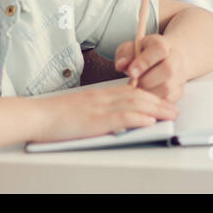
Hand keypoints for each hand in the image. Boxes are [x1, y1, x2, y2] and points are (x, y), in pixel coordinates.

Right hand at [30, 81, 176, 143]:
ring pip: (135, 104)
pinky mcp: (95, 119)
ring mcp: (100, 107)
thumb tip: (113, 117)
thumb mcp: (81, 107)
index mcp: (100, 94)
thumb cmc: (55, 114)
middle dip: (160, 102)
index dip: (151, 96)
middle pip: (138, 96)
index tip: (163, 101)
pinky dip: (138, 117)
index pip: (132, 92)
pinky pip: (121, 116)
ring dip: (156, 109)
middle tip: (174, 108)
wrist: (37, 114)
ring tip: (171, 114)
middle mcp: (103, 97)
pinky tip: (149, 120)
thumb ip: (98, 109)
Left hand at [113, 34, 186, 101]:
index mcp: (163, 45)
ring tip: (138, 90)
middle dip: (146, 80)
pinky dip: (153, 101)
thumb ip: (125, 53)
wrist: (169, 57)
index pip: (159, 49)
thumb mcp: (132, 48)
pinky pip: (167, 100)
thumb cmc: (146, 53)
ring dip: (148, 92)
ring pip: (168, 88)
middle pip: (168, 70)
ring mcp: (179, 76)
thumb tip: (121, 65)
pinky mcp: (179, 91)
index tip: (131, 72)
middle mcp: (176, 59)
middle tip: (133, 83)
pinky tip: (145, 96)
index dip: (144, 61)